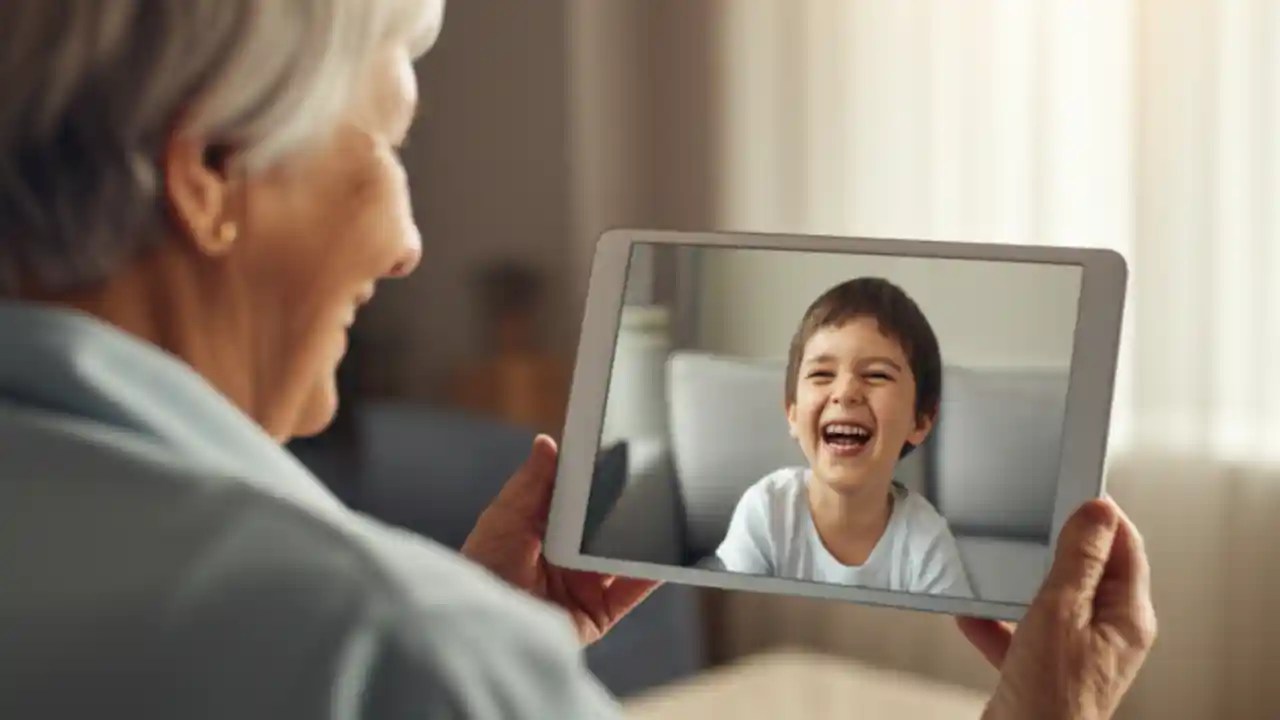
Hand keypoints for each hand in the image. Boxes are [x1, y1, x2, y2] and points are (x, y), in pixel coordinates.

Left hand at [462, 435, 660, 645]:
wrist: (485, 630)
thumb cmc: (482, 574)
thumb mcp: (503, 520)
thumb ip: (530, 484)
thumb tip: (547, 442)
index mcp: (538, 533)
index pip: (573, 501)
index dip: (593, 481)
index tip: (616, 455)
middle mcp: (563, 560)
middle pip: (602, 528)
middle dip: (623, 509)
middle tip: (649, 482)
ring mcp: (581, 587)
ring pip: (621, 558)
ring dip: (641, 539)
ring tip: (664, 515)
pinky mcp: (597, 615)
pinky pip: (632, 591)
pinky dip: (651, 573)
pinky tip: (665, 553)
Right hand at [957, 498, 1156, 719]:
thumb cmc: (1049, 695)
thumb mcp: (1060, 611)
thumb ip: (1079, 559)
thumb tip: (1098, 513)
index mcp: (1127, 618)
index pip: (1127, 548)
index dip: (1103, 517)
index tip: (1076, 491)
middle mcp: (1109, 635)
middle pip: (1090, 573)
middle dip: (1055, 550)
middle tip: (1033, 526)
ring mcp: (1079, 653)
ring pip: (1053, 602)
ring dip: (1020, 588)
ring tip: (997, 573)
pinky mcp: (1048, 669)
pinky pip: (1023, 634)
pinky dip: (999, 624)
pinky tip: (972, 617)